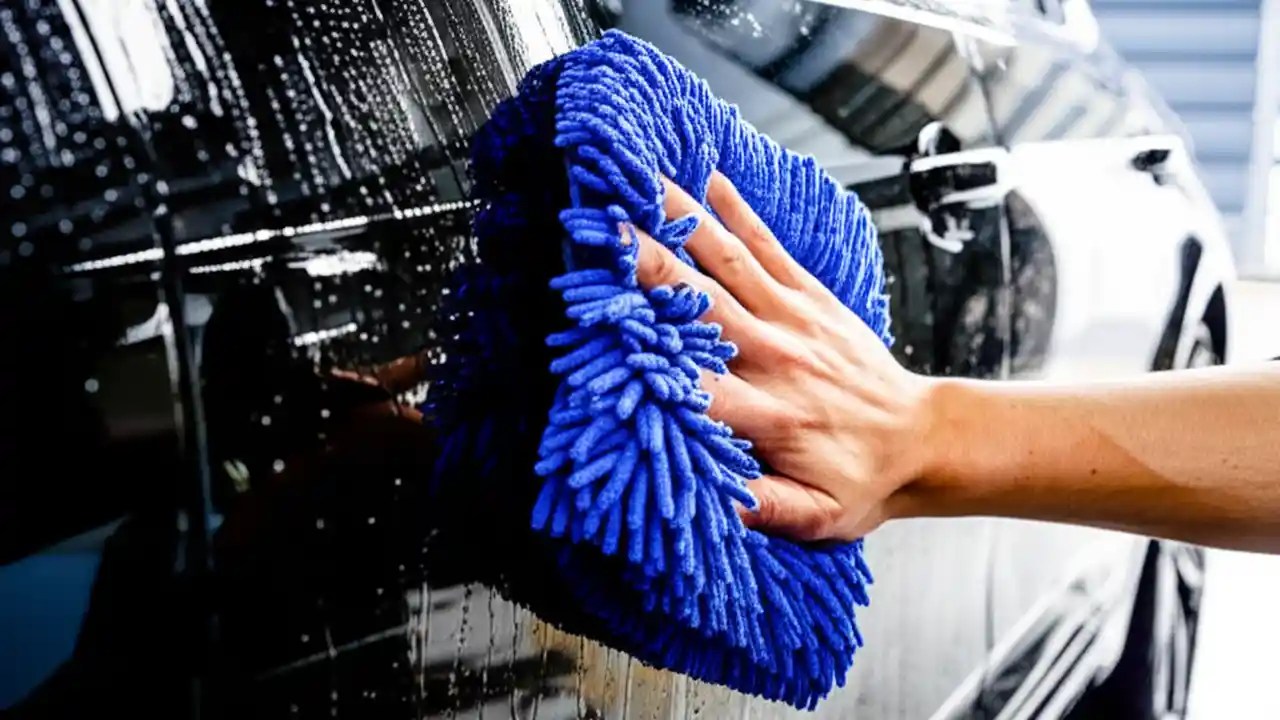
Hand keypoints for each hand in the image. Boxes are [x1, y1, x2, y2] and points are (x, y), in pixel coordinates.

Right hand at [634, 173, 933, 541]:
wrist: (923, 439)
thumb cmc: (859, 480)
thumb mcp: (816, 516)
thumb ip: (761, 508)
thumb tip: (707, 501)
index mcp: (769, 415)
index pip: (695, 379)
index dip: (650, 349)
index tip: (604, 318)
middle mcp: (777, 357)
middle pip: (702, 303)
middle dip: (651, 262)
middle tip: (607, 224)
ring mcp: (794, 319)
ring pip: (729, 262)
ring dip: (685, 221)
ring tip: (644, 181)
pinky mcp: (811, 298)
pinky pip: (769, 248)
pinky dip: (738, 212)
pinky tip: (711, 179)